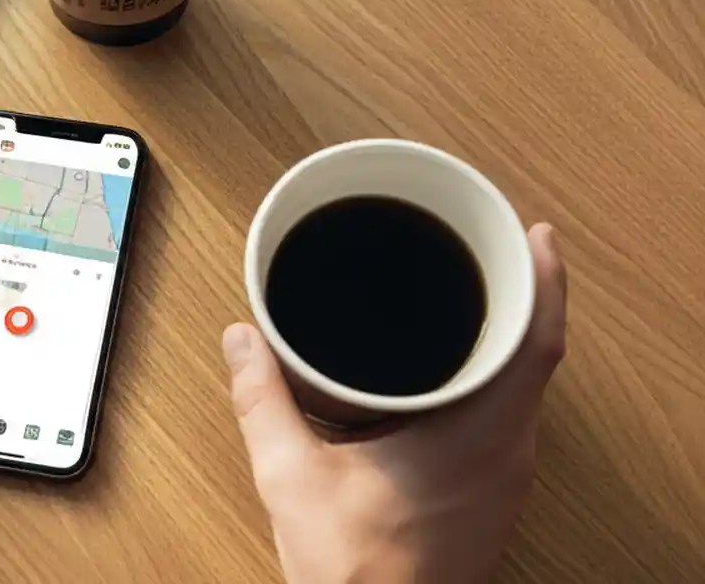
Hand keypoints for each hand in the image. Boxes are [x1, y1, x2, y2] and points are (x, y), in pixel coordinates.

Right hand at [225, 223, 565, 582]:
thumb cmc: (356, 574)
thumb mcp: (292, 477)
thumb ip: (262, 401)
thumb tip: (243, 340)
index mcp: (476, 439)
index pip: (536, 344)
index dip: (544, 281)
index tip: (533, 235)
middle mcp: (506, 454)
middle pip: (536, 355)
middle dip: (520, 295)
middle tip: (490, 249)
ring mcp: (504, 476)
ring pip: (524, 387)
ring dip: (508, 337)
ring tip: (473, 294)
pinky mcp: (490, 492)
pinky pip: (508, 415)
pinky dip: (493, 376)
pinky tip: (451, 370)